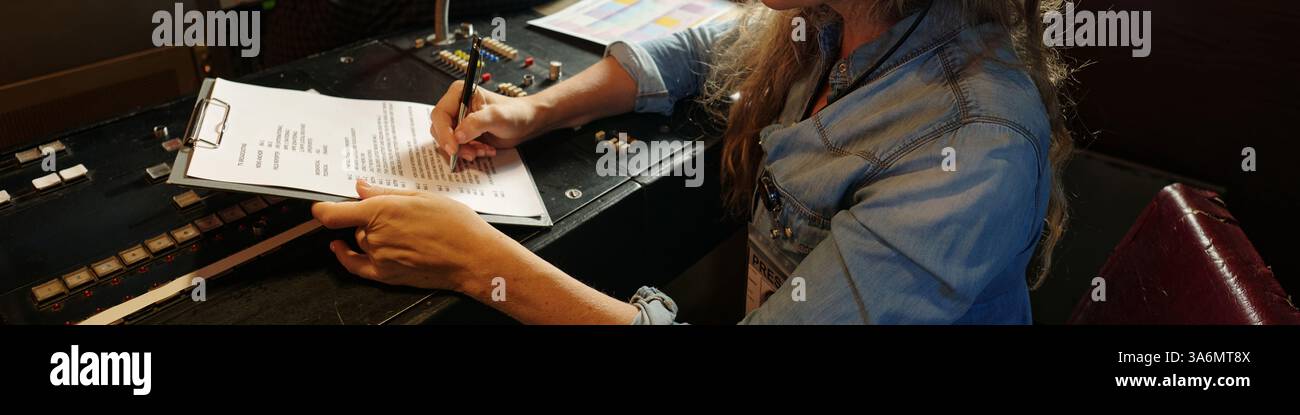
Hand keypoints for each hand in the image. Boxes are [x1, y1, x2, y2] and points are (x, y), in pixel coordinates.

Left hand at [311, 180, 518, 290]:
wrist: (474, 256)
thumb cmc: (456, 225)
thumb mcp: (421, 197)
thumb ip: (385, 193)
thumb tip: (361, 188)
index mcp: (382, 210)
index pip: (333, 213)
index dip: (321, 208)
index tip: (318, 205)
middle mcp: (376, 235)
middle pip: (355, 224)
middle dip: (367, 217)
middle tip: (394, 214)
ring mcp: (380, 257)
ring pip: (362, 241)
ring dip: (371, 234)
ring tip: (403, 230)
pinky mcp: (386, 275)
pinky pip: (357, 266)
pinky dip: (346, 257)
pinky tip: (341, 250)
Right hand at [430, 80, 548, 162]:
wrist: (525, 123)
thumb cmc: (514, 113)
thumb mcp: (497, 116)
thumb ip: (476, 123)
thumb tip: (458, 135)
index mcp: (459, 93)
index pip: (440, 115)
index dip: (444, 133)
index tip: (454, 147)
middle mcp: (455, 106)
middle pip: (440, 130)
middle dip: (456, 145)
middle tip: (471, 153)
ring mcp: (458, 121)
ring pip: (448, 142)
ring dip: (465, 150)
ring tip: (483, 150)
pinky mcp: (463, 134)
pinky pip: (458, 148)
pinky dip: (470, 152)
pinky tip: (485, 150)